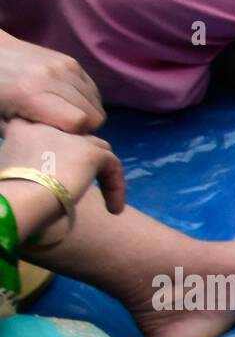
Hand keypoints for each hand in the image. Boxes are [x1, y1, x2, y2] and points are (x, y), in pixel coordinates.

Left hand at [0, 30, 104, 132]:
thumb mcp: (4, 123)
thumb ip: (35, 135)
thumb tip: (64, 143)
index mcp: (31, 95)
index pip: (78, 121)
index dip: (76, 134)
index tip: (65, 137)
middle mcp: (51, 77)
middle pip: (94, 114)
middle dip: (86, 126)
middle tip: (67, 128)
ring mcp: (63, 66)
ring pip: (97, 103)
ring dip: (88, 113)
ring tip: (68, 114)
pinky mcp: (70, 61)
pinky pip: (93, 89)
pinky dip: (87, 100)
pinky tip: (70, 102)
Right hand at [0, 118, 124, 223]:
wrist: (21, 200)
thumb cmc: (15, 196)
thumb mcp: (20, 171)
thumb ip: (37, 164)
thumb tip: (58, 175)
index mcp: (23, 128)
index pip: (51, 133)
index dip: (63, 154)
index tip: (64, 180)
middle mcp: (47, 126)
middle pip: (76, 139)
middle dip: (86, 163)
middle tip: (88, 190)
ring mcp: (70, 137)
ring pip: (98, 149)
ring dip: (104, 175)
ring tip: (108, 205)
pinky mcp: (89, 151)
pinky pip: (113, 164)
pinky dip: (117, 186)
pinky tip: (114, 210)